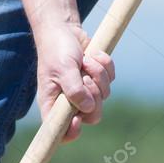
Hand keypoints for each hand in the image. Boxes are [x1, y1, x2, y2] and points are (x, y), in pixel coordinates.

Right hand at [34, 22, 114, 141]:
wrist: (64, 29)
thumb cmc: (56, 50)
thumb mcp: (63, 68)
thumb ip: (74, 89)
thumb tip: (88, 108)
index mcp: (53, 104)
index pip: (60, 131)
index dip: (70, 132)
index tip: (76, 119)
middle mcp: (69, 102)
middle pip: (92, 115)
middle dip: (93, 94)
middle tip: (85, 77)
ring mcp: (85, 91)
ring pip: (104, 95)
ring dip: (98, 74)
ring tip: (85, 60)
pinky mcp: (97, 79)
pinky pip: (110, 79)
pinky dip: (104, 65)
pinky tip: (92, 54)